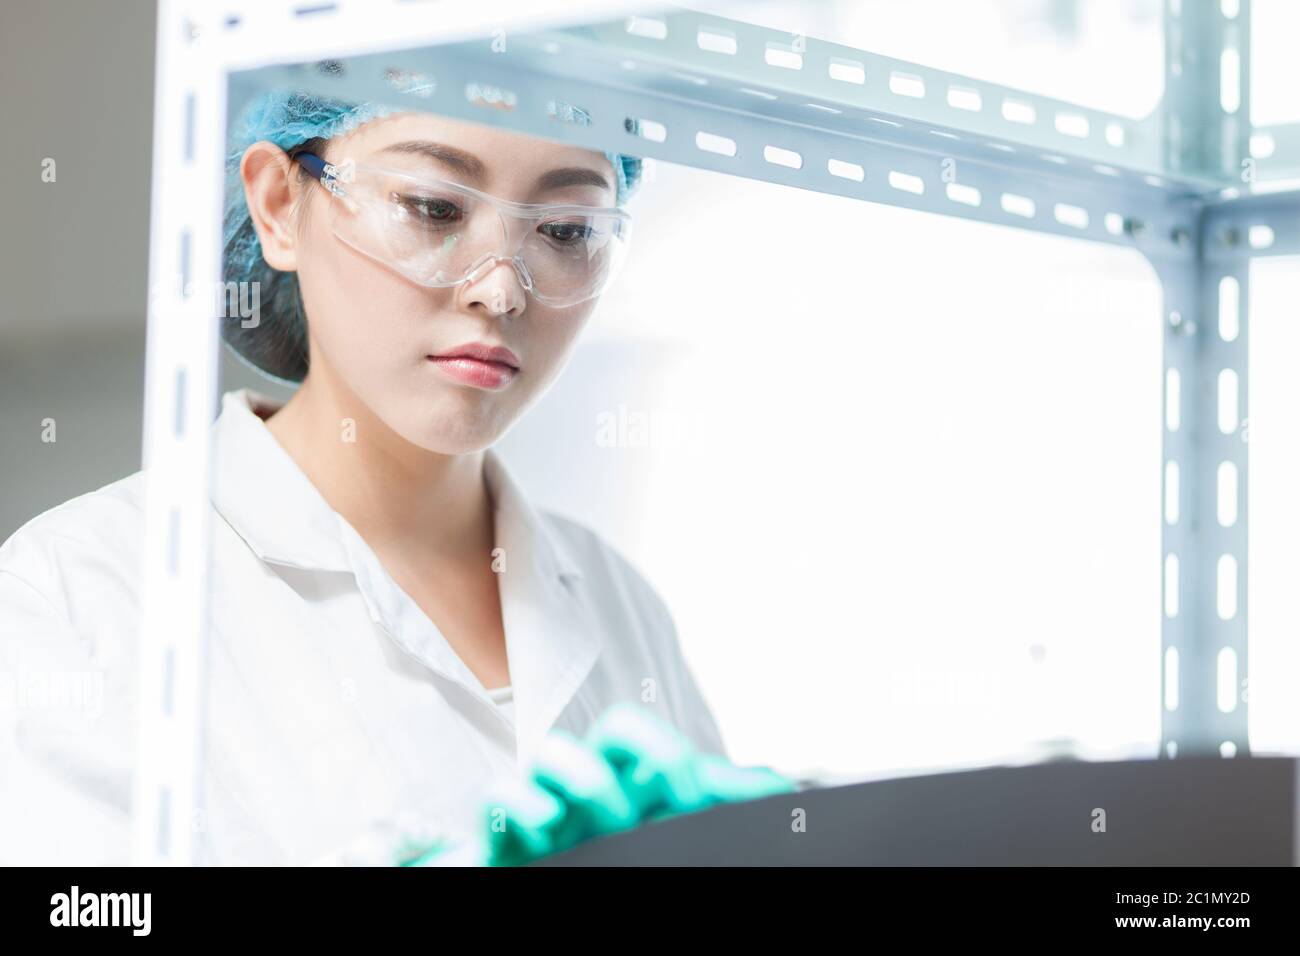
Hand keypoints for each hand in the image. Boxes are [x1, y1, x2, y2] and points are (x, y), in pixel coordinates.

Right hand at [405, 702, 792, 866]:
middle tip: (680, 797)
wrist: (548, 883)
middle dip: (653, 748)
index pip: (673, 748)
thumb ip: (717, 799)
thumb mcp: (672, 831)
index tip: (730, 800)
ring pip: (553, 751)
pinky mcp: (505, 837)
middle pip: (619, 728)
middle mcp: (595, 790)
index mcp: (636, 786)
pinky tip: (549, 826)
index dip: (694, 761)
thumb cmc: (609, 861)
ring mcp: (548, 809)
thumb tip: (778, 786)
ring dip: (588, 778)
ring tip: (614, 822)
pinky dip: (523, 805)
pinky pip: (499, 796)